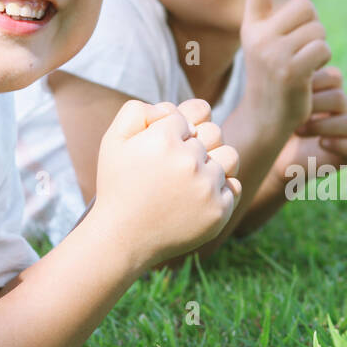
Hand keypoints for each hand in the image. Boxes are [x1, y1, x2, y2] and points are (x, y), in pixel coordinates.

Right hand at [95, 97, 240, 268]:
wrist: (123, 237)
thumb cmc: (117, 185)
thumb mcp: (113, 139)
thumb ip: (138, 111)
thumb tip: (170, 109)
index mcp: (164, 139)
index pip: (186, 118)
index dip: (171, 132)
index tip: (159, 151)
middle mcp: (189, 161)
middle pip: (212, 132)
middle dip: (195, 145)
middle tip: (174, 167)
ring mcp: (206, 187)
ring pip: (229, 156)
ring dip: (213, 163)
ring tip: (192, 178)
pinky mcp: (219, 211)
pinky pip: (234, 185)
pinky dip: (219, 189)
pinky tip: (198, 196)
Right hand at [240, 0, 331, 136]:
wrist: (265, 118)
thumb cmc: (274, 79)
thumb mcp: (270, 48)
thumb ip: (284, 26)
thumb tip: (307, 8)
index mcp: (252, 26)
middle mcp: (258, 35)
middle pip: (306, 7)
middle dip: (313, 26)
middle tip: (301, 49)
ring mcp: (273, 52)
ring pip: (317, 30)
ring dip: (319, 47)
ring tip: (303, 65)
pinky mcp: (290, 69)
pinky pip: (322, 49)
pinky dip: (323, 61)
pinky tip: (309, 75)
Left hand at [278, 64, 346, 173]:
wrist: (275, 155)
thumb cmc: (277, 122)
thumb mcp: (280, 96)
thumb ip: (287, 76)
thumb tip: (281, 52)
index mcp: (329, 90)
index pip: (333, 76)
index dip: (312, 84)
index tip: (288, 92)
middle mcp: (342, 108)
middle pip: (339, 96)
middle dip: (313, 104)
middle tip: (292, 112)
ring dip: (320, 125)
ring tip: (298, 130)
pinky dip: (338, 144)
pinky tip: (320, 143)